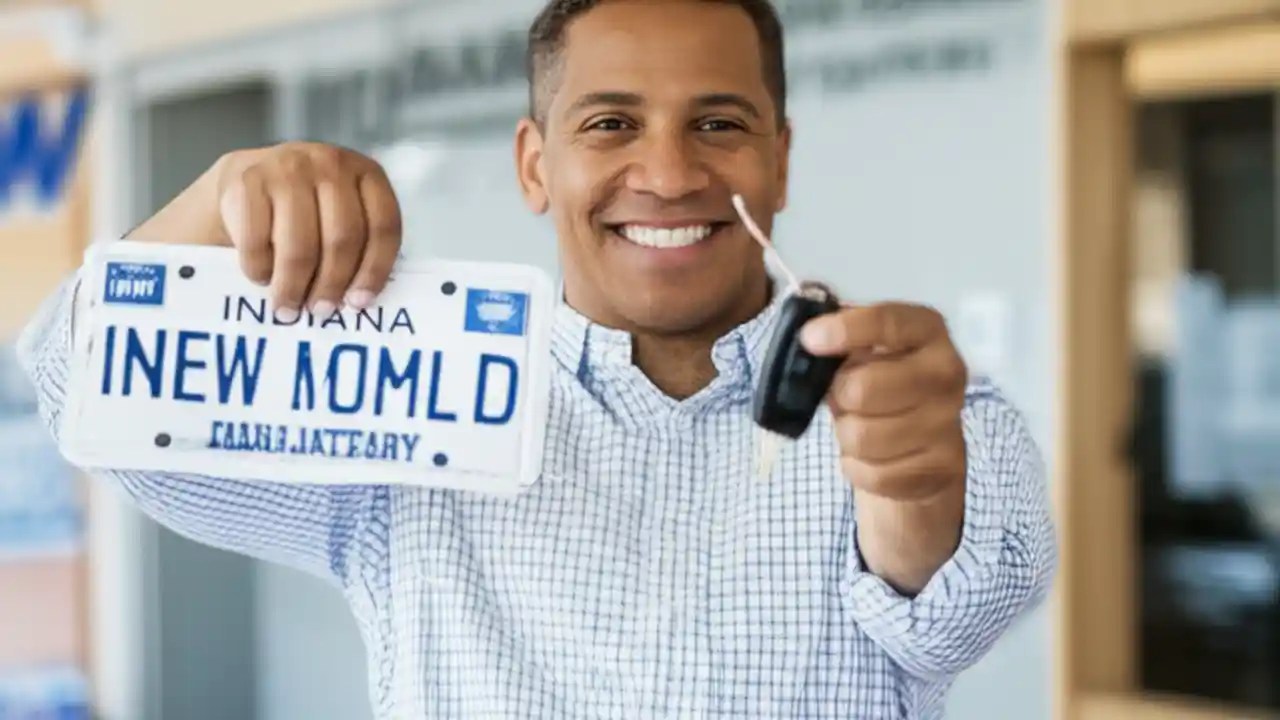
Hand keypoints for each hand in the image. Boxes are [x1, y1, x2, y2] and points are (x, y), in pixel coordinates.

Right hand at [127, 142, 402, 319]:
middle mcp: (331, 164)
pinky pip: (258, 243)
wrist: (246, 180)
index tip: (359, 303)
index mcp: (367, 173)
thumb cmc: (307, 211)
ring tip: (289, 310)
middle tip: (321, 312)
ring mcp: (288, 168)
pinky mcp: (247, 182)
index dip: (375, 270)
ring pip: (300, 246)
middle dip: (332, 284)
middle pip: (343, 238)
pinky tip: (263, 279)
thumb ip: (360, 245)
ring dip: (294, 287)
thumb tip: (358, 301)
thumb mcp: (342, 215)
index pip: (384, 227)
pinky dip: (260, 270)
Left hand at [801, 303, 968, 500]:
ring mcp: (949, 422)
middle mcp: (947, 371)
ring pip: (862, 436)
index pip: (888, 322)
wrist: (920, 444)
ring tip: (860, 426)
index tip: (810, 339)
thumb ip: (841, 340)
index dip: (846, 330)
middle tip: (844, 397)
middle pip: (863, 388)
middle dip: (840, 397)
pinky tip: (873, 456)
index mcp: (927, 331)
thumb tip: (808, 336)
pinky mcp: (942, 467)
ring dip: (847, 435)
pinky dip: (858, 467)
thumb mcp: (862, 353)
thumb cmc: (881, 384)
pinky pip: (872, 472)